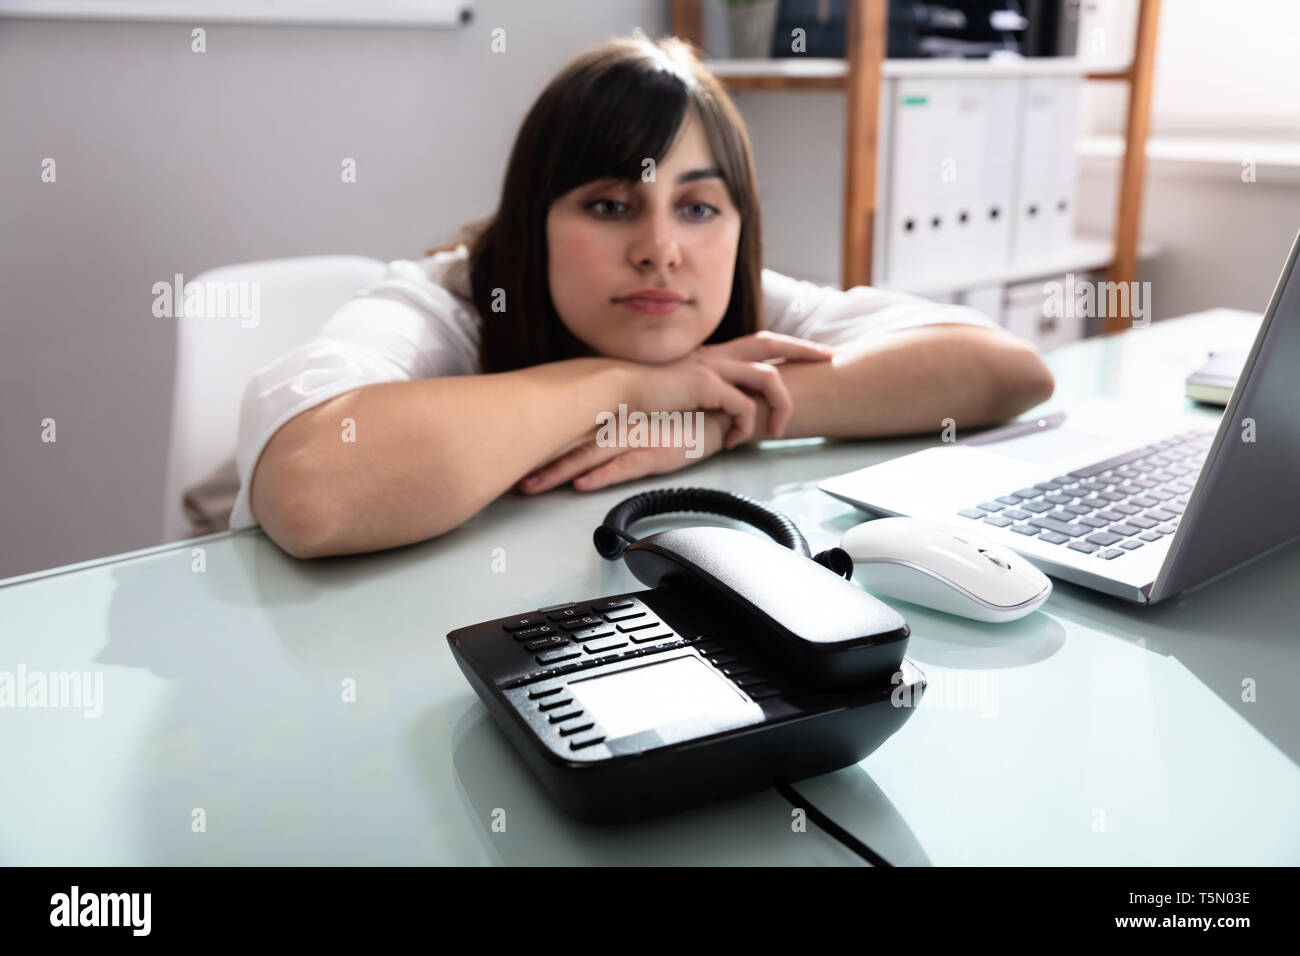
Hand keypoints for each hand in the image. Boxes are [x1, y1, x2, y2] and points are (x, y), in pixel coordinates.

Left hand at [515, 411, 729, 493]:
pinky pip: (624, 468)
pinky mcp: (655, 454)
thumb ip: (616, 420)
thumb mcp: (643, 414)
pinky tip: (581, 484)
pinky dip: (601, 476)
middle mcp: (616, 423)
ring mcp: (634, 438)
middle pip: (569, 442)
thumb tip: (586, 434)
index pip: (567, 427)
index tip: (510, 451)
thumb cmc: (682, 410)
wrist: (723, 406)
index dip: (539, 438)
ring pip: (588, 457)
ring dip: (559, 472)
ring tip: (532, 485)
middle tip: (509, 475)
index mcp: (611, 413)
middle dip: (539, 460)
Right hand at [627, 331, 833, 447]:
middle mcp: (715, 355)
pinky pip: (742, 406)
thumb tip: (721, 411)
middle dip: (803, 349)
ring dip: (780, 406)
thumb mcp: (681, 391)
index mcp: (711, 354)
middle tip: (828, 358)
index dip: (787, 344)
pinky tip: (734, 441)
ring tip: (777, 431)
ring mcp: (712, 367)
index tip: (812, 351)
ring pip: (766, 378)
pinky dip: (746, 426)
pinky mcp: (706, 385)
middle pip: (770, 343)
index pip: (758, 342)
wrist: (617, 391)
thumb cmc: (643, 396)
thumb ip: (704, 394)